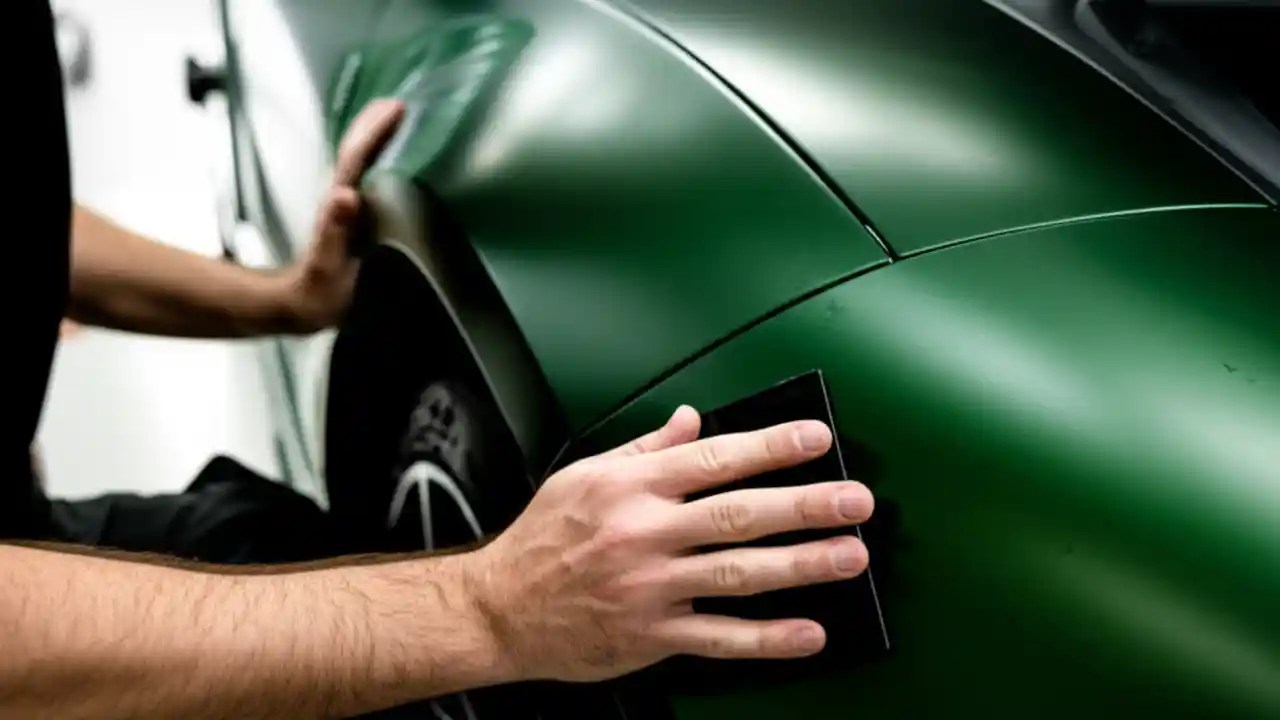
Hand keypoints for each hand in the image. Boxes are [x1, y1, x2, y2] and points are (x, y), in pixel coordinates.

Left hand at [284, 98, 404, 332]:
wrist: (301, 307)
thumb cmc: (316, 293)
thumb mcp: (325, 268)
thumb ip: (333, 234)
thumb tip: (345, 194)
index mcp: (341, 207)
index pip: (357, 160)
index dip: (376, 133)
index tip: (397, 109)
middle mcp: (343, 199)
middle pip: (357, 152)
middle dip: (374, 125)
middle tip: (398, 102)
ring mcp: (346, 207)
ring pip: (360, 161)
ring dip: (375, 135)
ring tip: (395, 115)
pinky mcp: (353, 218)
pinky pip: (366, 177)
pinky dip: (377, 157)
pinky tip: (391, 156)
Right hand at [467, 406, 873, 682]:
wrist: (498, 608)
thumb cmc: (541, 539)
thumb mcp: (584, 475)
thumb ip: (645, 449)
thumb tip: (691, 420)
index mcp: (631, 487)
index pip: (713, 459)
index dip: (769, 447)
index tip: (816, 440)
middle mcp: (644, 533)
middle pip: (737, 514)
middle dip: (803, 505)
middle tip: (855, 501)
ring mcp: (650, 586)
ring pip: (737, 573)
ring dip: (800, 565)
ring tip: (850, 556)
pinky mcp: (651, 635)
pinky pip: (718, 637)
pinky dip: (766, 638)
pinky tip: (807, 632)